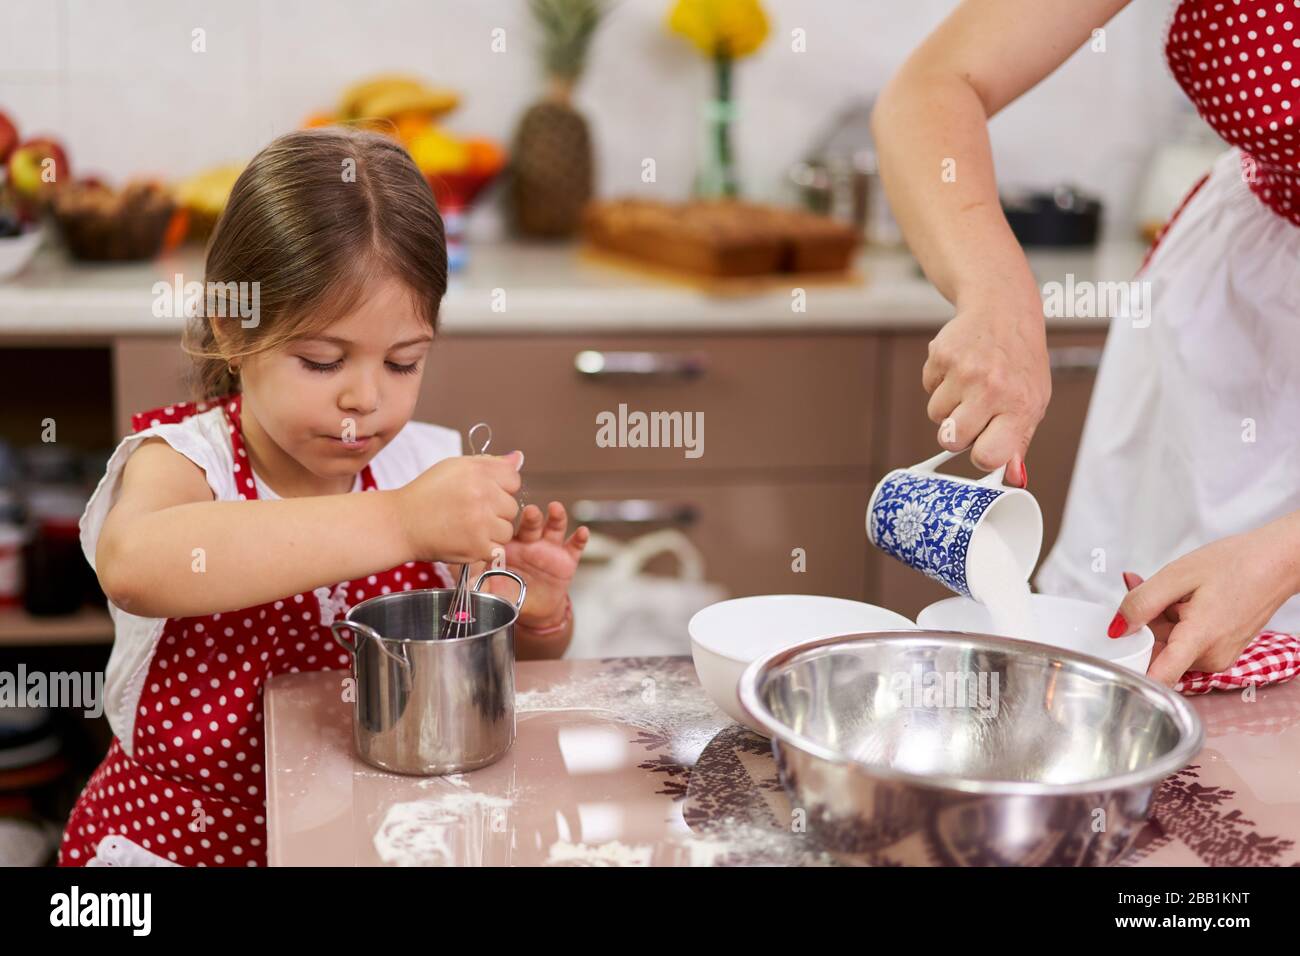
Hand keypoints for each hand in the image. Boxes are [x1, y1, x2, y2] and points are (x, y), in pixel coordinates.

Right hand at [394, 451, 522, 563]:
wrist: (401, 523)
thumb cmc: (427, 494)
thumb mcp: (455, 467)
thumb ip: (490, 464)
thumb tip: (518, 458)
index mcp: (478, 471)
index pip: (514, 479)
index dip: (500, 487)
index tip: (483, 493)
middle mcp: (482, 495)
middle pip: (512, 506)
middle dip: (496, 511)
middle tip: (470, 512)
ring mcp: (481, 522)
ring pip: (507, 529)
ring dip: (492, 532)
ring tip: (468, 527)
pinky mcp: (478, 546)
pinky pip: (498, 549)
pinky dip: (484, 548)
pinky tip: (466, 540)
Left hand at [473, 500, 588, 628]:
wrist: (533, 608)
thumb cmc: (509, 591)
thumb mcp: (491, 588)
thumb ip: (479, 582)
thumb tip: (463, 580)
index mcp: (508, 545)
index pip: (507, 528)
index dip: (506, 521)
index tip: (502, 513)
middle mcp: (529, 541)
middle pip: (531, 524)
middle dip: (531, 517)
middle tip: (529, 511)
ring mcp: (549, 548)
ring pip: (554, 528)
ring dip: (556, 517)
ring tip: (556, 508)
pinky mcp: (566, 559)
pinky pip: (574, 547)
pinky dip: (580, 539)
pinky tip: (582, 532)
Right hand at [922, 289, 1048, 485]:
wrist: (1003, 310)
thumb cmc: (1020, 363)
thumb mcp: (1032, 401)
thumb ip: (1019, 441)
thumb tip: (1012, 480)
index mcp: (1020, 407)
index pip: (989, 456)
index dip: (981, 457)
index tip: (984, 447)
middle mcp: (992, 389)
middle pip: (952, 441)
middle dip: (958, 432)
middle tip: (974, 412)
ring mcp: (964, 372)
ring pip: (936, 416)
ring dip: (948, 405)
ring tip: (969, 384)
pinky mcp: (941, 356)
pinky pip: (927, 388)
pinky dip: (939, 382)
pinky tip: (958, 367)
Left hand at [1112, 515, 1299, 684]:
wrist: (1279, 562)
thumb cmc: (1237, 564)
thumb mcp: (1177, 576)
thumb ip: (1141, 603)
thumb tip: (1116, 628)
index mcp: (1200, 640)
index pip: (1158, 678)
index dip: (1130, 671)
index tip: (1111, 660)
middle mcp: (1211, 658)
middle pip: (1157, 654)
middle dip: (1143, 625)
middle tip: (1140, 589)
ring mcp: (1218, 657)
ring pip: (1169, 646)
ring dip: (1159, 620)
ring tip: (1167, 588)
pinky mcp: (1220, 651)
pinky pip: (1185, 642)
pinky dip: (1175, 621)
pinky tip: (1180, 597)